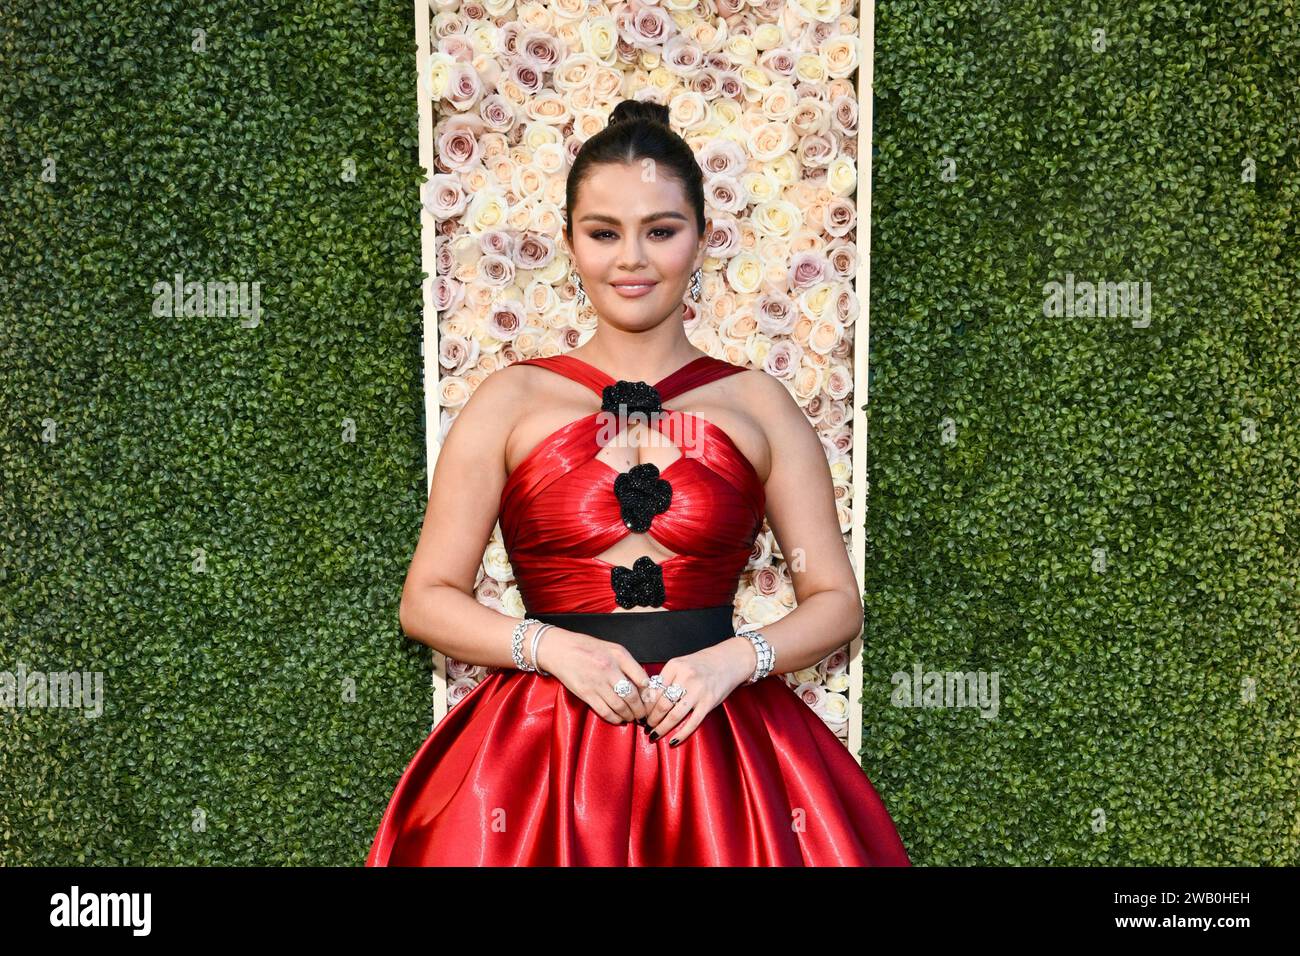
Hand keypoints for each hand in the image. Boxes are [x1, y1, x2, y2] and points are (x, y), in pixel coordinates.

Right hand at [534, 627, 651, 724]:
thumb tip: (642, 683)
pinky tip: (619, 719)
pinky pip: (604, 711)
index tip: (651, 700)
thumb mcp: (612, 648)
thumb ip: (628, 663)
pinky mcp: (586, 694)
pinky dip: (614, 718)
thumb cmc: (587, 647)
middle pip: (632, 696)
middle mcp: (609, 669)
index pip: (642, 678)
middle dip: (640, 709)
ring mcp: (597, 683)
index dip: (649, 693)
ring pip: (620, 706)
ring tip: (632, 718)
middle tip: (643, 714)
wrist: (560, 650)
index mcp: (619, 656)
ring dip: (629, 716)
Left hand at [643, 637, 754, 746]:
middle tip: (646, 726)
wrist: (728, 661)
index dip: (645, 705)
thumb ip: (666, 678)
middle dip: (651, 719)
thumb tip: (647, 699)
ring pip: (674, 715)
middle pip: (662, 704)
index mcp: (674, 666)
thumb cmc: (701, 664)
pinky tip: (673, 740)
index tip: (640, 713)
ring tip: (655, 734)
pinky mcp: (709, 702)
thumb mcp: (681, 664)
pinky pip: (692, 722)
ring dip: (662, 728)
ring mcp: (698, 691)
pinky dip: (681, 734)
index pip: (654, 689)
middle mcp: (685, 677)